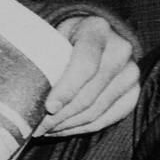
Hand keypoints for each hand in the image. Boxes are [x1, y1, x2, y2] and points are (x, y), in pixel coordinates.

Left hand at [34, 16, 139, 136]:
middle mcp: (120, 50)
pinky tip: (62, 129)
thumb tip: (26, 92)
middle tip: (38, 127)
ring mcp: (130, 73)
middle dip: (60, 116)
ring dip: (68, 125)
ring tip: (46, 130)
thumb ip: (43, 58)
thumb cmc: (65, 38)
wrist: (93, 36)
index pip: (85, 66)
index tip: (48, 108)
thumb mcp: (52, 37)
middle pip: (89, 94)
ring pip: (96, 111)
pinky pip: (106, 119)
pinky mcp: (133, 93)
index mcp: (97, 30)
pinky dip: (82, 128)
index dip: (66, 90)